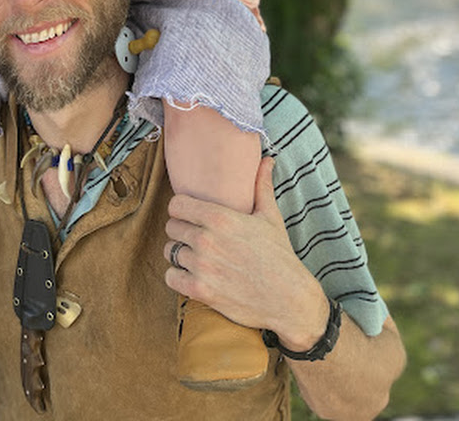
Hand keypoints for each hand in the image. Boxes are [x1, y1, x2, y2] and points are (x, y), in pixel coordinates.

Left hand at [164, 157, 328, 343]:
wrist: (289, 299)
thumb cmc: (279, 255)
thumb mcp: (270, 216)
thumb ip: (262, 185)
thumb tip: (267, 159)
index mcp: (220, 218)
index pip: (177, 204)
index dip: (181, 208)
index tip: (190, 214)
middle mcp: (206, 240)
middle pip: (171, 227)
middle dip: (181, 230)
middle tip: (195, 236)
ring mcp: (202, 266)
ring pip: (170, 252)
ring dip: (180, 253)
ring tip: (195, 255)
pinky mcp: (200, 291)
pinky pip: (170, 277)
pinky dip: (178, 276)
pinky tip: (192, 274)